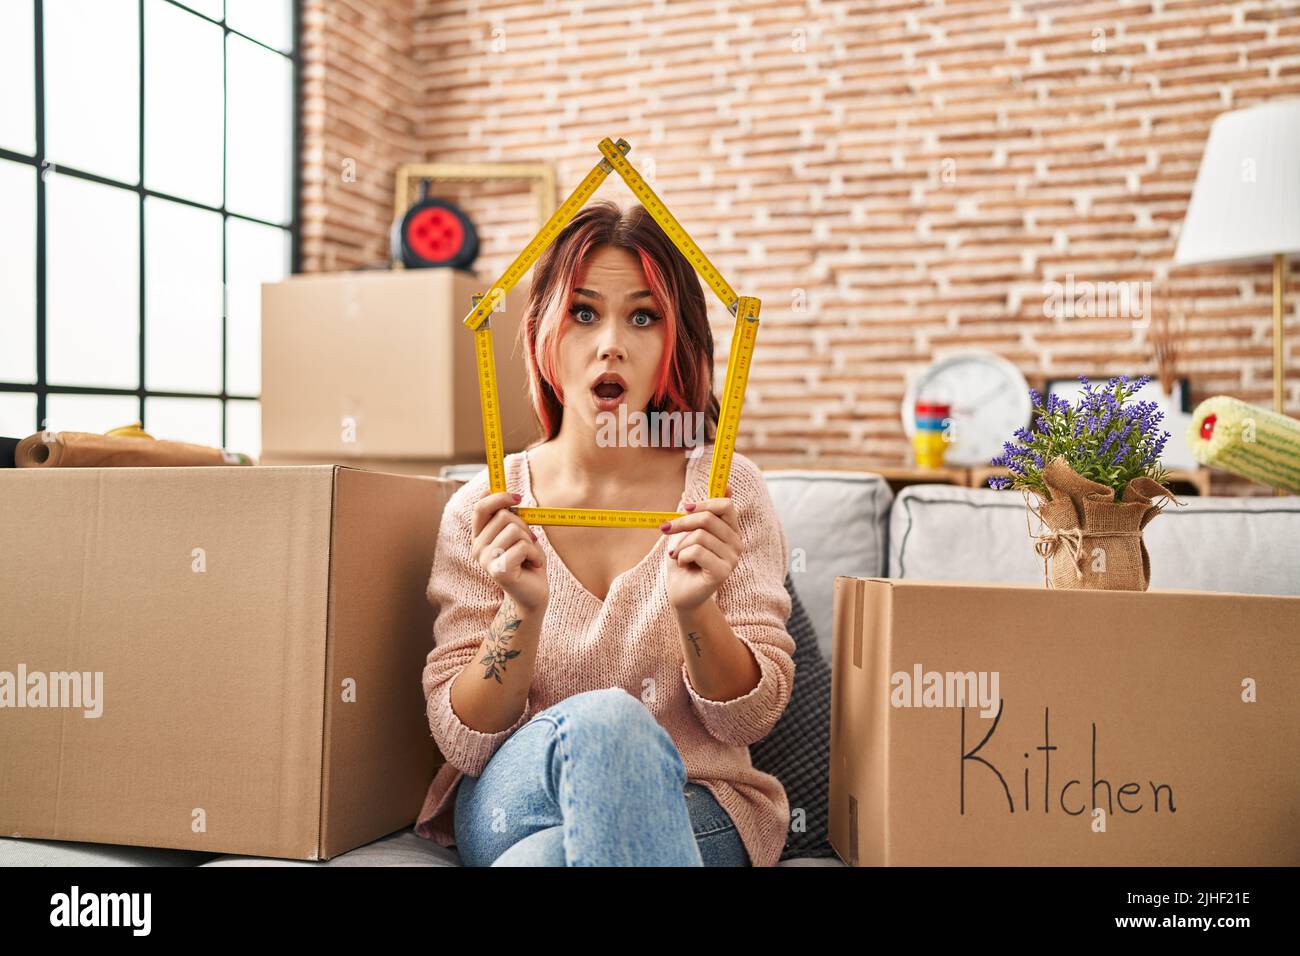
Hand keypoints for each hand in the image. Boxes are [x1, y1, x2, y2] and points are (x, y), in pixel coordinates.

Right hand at [471, 490, 548, 614]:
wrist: (533, 593)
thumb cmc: (527, 561)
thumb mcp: (519, 535)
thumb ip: (510, 518)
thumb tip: (507, 493)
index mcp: (480, 536)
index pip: (480, 507)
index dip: (498, 497)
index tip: (517, 496)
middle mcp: (478, 547)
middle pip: (503, 516)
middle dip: (524, 525)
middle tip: (529, 541)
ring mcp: (486, 560)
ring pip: (514, 530)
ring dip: (530, 542)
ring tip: (530, 556)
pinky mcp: (498, 571)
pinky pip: (522, 547)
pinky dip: (535, 554)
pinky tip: (534, 565)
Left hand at [660, 483, 740, 611]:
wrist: (681, 592)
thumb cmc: (685, 560)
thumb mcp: (689, 532)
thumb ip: (703, 512)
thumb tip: (723, 484)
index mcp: (731, 531)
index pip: (726, 505)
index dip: (704, 503)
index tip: (685, 507)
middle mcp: (737, 543)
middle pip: (708, 519)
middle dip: (682, 523)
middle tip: (665, 529)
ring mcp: (732, 558)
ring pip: (700, 536)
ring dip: (680, 545)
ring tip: (678, 555)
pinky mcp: (723, 572)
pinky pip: (697, 551)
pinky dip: (682, 556)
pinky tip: (683, 564)